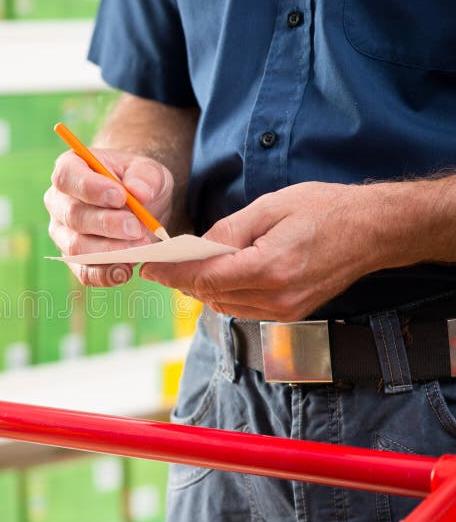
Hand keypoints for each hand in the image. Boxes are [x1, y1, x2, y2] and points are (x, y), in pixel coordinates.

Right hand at [45, 149, 172, 285]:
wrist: (142, 204)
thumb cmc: (138, 181)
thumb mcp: (149, 170)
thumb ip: (145, 177)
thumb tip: (140, 193)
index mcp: (70, 168)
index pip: (66, 177)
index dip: (90, 188)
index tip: (120, 197)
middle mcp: (59, 202)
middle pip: (73, 216)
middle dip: (106, 224)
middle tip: (136, 228)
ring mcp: (63, 233)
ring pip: (77, 247)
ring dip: (109, 251)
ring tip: (139, 247)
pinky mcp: (75, 260)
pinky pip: (84, 272)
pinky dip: (105, 274)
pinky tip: (126, 271)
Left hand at [141, 182, 388, 320]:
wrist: (374, 231)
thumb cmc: (325, 210)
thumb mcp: (270, 206)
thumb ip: (228, 231)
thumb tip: (196, 248)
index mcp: (270, 267)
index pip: (204, 278)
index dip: (171, 273)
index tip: (148, 267)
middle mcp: (276, 297)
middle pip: (210, 296)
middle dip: (182, 279)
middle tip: (163, 262)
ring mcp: (285, 310)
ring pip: (223, 306)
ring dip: (202, 288)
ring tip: (190, 266)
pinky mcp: (291, 314)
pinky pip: (243, 309)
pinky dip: (225, 294)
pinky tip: (221, 275)